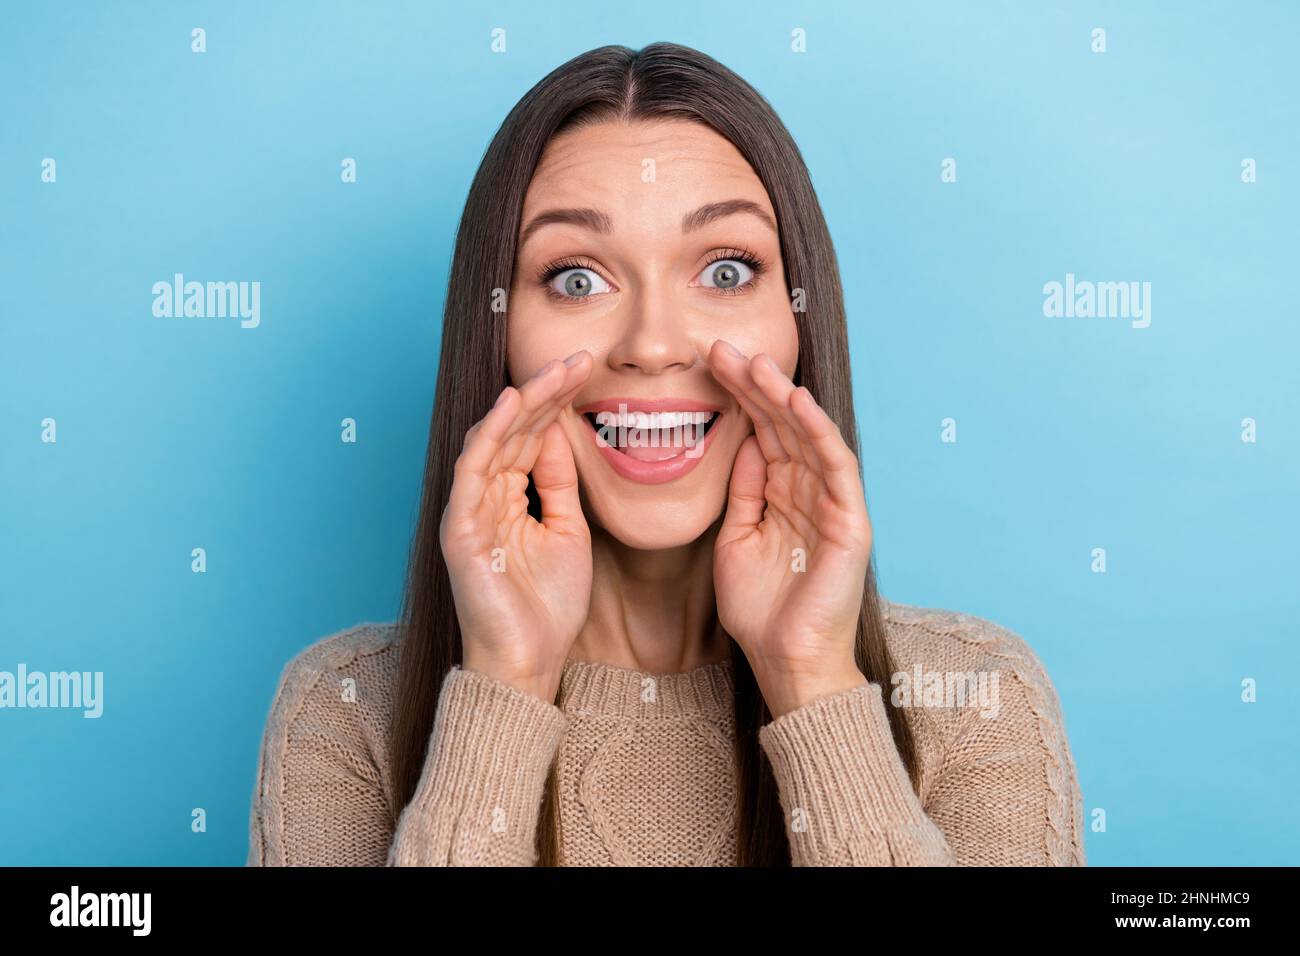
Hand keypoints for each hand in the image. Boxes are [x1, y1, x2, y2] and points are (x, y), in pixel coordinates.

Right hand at [440, 351, 593, 701]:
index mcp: (509, 497)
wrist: (528, 661)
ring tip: (556, 370)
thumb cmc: (547, 606)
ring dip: (525, 401)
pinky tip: (514, 402)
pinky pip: (474, 469)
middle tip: (579, 357)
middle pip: (514, 430)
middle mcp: (485, 496)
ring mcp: (470, 509)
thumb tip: (559, 435)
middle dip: (546, 390)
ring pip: (494, 439)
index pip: (530, 436)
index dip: (555, 401)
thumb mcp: (567, 531)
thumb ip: (559, 484)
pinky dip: (492, 433)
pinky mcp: (460, 528)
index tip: (587, 369)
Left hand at [708, 340, 871, 717]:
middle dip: (754, 385)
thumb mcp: (735, 540)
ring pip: (808, 436)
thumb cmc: (761, 609)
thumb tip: (742, 444)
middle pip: (782, 425)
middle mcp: (809, 491)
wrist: (787, 660)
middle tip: (722, 349)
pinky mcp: (851, 520)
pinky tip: (797, 402)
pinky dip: (818, 432)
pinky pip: (836, 466)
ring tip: (755, 363)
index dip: (739, 398)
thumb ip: (743, 493)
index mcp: (782, 495)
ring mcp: (832, 503)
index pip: (761, 434)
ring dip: (782, 397)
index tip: (709, 365)